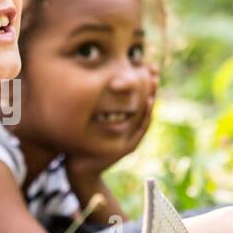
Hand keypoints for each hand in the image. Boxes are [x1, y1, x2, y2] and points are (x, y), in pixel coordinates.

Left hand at [65, 68, 158, 183]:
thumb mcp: (88, 119)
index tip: (147, 64)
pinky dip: (146, 115)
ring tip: (154, 79)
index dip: (143, 81)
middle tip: (153, 67)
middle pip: (145, 103)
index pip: (136, 97)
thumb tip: (91, 81)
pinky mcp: (129, 147)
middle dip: (150, 85)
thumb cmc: (80, 142)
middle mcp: (130, 129)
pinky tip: (149, 101)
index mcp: (122, 121)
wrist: (78, 168)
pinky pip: (140, 128)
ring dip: (151, 96)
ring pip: (146, 114)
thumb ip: (94, 103)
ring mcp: (131, 137)